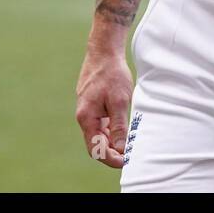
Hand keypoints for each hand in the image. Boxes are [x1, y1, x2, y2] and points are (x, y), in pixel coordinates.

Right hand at [74, 39, 133, 168]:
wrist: (104, 51)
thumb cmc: (112, 74)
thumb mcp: (120, 102)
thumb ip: (119, 127)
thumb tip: (121, 149)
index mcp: (86, 117)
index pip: (96, 149)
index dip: (110, 159)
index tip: (126, 161)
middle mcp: (83, 116)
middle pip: (96, 143)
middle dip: (112, 152)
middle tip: (130, 155)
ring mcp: (87, 110)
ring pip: (98, 134)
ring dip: (112, 141)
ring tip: (129, 143)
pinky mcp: (92, 104)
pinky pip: (100, 123)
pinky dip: (110, 129)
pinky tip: (122, 129)